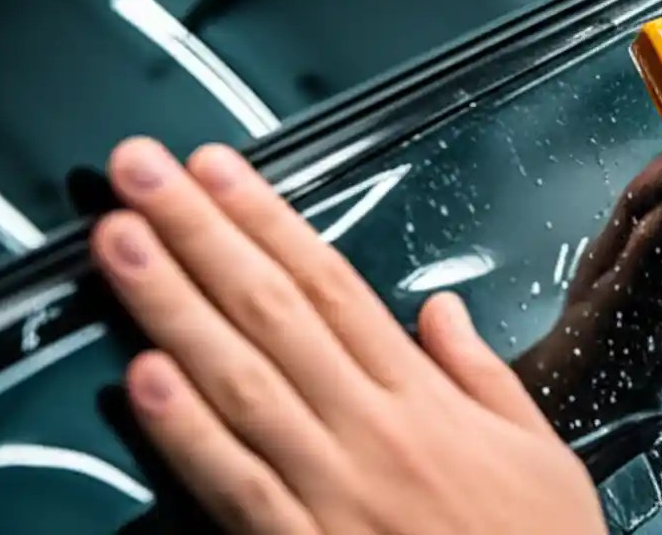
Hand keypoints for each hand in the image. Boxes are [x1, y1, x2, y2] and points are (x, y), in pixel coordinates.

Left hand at [90, 138, 605, 533]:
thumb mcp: (537, 447)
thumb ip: (481, 371)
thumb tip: (443, 309)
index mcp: (423, 401)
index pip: (330, 285)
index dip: (268, 220)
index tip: (220, 173)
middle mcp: (370, 431)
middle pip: (271, 312)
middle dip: (201, 234)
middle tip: (146, 174)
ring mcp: (332, 489)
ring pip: (240, 381)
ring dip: (173, 306)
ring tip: (123, 246)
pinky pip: (235, 484)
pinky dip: (186, 432)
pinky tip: (143, 380)